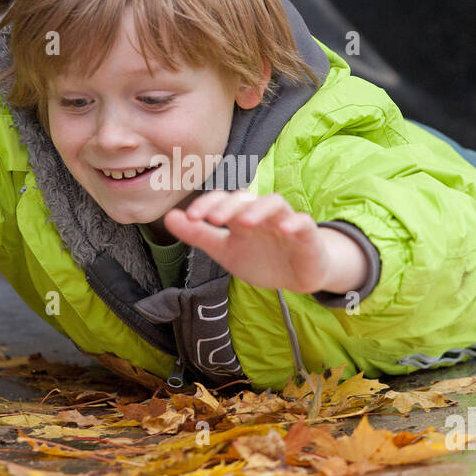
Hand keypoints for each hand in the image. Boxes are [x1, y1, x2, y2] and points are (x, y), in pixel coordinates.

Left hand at [163, 189, 342, 292]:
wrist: (297, 276)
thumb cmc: (261, 258)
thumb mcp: (225, 250)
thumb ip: (198, 235)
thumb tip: (168, 217)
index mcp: (240, 216)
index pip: (223, 200)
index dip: (207, 204)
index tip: (191, 218)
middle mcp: (262, 214)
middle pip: (246, 198)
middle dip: (229, 206)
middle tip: (213, 219)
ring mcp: (285, 222)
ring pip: (275, 203)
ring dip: (259, 209)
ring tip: (244, 221)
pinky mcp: (307, 235)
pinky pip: (303, 222)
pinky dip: (294, 222)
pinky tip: (284, 228)